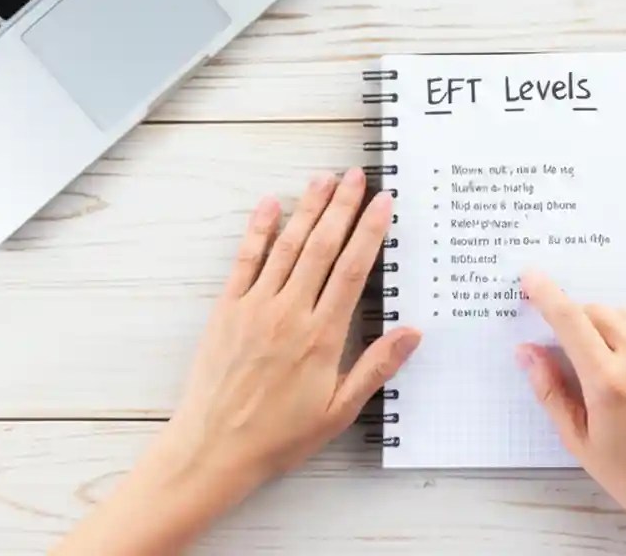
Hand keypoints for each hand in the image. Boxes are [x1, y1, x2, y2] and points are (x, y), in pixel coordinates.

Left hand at [54, 170, 421, 555]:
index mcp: (321, 336)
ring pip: (287, 246)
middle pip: (322, 246)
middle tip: (356, 176)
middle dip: (341, 207)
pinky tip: (269, 205)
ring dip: (306, 209)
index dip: (369, 231)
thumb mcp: (339, 412)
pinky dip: (258, 230)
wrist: (213, 449)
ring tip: (322, 180)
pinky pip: (245, 261)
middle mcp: (289, 312)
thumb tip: (412, 333)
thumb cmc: (278, 436)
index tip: (383, 203)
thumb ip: (376, 368)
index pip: (353, 269)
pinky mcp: (227, 310)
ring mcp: (255, 307)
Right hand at [516, 271, 625, 555]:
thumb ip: (551, 392)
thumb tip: (528, 352)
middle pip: (600, 312)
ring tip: (614, 366)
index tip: (533, 278)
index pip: (570, 320)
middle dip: (580, 319)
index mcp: (610, 382)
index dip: (547, 294)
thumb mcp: (581, 443)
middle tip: (574, 345)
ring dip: (613, 328)